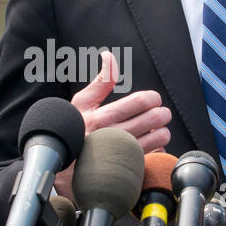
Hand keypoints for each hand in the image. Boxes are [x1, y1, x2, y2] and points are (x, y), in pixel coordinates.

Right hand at [53, 51, 170, 199]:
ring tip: (152, 131)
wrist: (63, 168)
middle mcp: (116, 136)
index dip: (153, 98)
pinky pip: (157, 156)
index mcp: (105, 117)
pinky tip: (147, 148)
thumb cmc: (73, 133)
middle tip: (156, 114)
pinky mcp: (130, 169)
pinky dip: (158, 151)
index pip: (143, 100)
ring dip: (161, 132)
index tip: (150, 101)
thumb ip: (100, 81)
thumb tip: (109, 56)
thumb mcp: (81, 104)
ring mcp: (124, 155)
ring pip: (161, 137)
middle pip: (157, 117)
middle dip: (161, 113)